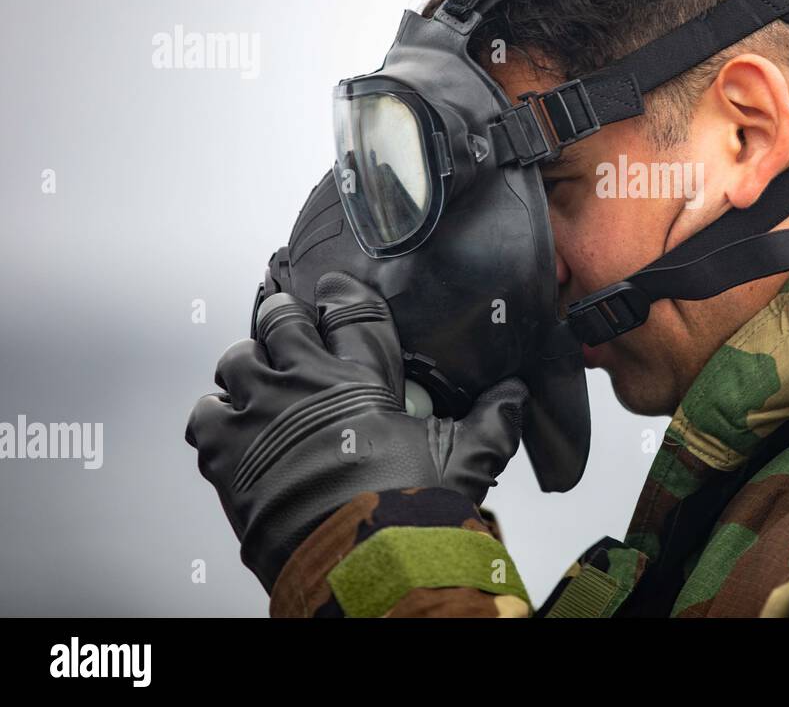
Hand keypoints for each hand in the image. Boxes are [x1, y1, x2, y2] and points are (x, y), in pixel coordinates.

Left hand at [185, 271, 526, 590]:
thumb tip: (516, 394)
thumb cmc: (407, 514)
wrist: (354, 566)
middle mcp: (306, 384)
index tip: (336, 290)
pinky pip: (204, 411)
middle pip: (281, 319)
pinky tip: (230, 423)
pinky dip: (215, 414)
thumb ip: (493, 423)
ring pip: (237, 358)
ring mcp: (260, 413)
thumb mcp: (463, 464)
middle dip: (283, 315)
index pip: (349, 310)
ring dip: (248, 363)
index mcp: (362, 379)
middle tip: (287, 319)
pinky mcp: (225, 451)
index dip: (341, 294)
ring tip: (257, 375)